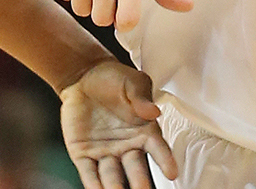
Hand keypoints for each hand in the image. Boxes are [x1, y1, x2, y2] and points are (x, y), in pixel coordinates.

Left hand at [60, 59, 177, 188]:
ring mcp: (105, 152)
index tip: (172, 172)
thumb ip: (141, 96)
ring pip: (112, 176)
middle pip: (135, 169)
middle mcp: (127, 146)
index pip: (157, 148)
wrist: (84, 77)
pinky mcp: (83, 154)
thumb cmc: (114, 78)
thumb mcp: (133, 81)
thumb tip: (152, 111)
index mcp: (144, 130)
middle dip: (140, 183)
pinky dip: (93, 186)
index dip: (165, 160)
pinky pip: (88, 174)